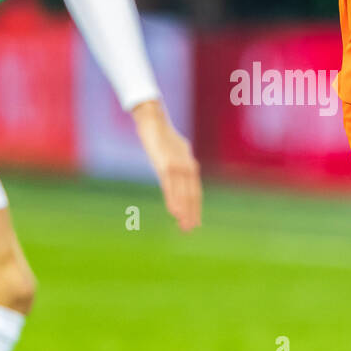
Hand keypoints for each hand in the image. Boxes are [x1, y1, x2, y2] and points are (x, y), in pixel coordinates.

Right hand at [132, 101, 201, 230]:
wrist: (153, 121)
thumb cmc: (163, 135)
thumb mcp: (176, 150)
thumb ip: (181, 162)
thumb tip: (183, 172)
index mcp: (191, 165)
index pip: (195, 191)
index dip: (196, 208)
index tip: (196, 222)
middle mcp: (188, 167)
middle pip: (192, 195)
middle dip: (192, 213)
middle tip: (191, 230)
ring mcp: (178, 166)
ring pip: (183, 193)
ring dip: (184, 211)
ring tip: (184, 225)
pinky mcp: (166, 165)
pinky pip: (171, 187)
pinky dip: (174, 200)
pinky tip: (175, 212)